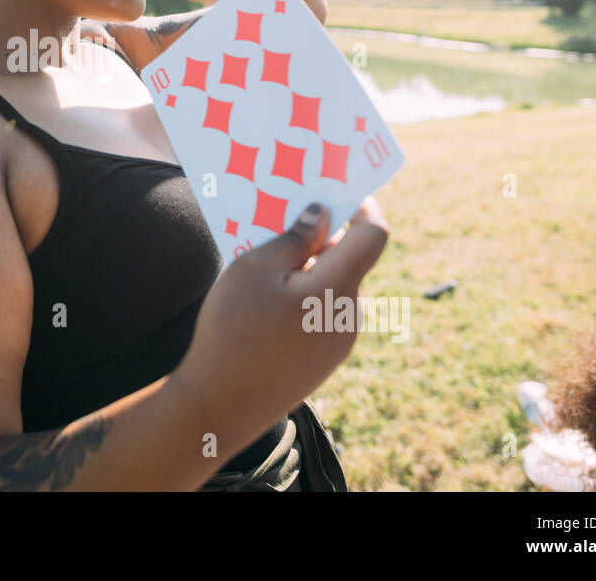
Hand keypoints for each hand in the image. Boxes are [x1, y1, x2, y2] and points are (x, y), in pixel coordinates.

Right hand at [171, 197, 389, 445]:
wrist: (222, 405)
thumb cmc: (234, 328)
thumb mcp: (254, 268)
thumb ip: (294, 237)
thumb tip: (322, 215)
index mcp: (339, 287)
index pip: (374, 234)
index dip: (362, 205)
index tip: (337, 189)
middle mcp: (350, 314)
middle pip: (347, 261)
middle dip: (320, 238)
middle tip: (279, 221)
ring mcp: (340, 342)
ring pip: (331, 288)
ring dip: (306, 269)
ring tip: (261, 264)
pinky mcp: (325, 360)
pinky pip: (321, 314)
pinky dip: (301, 298)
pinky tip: (263, 304)